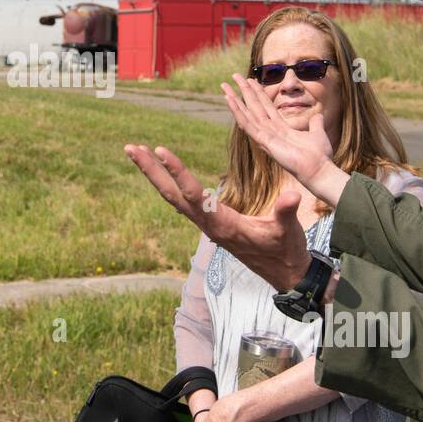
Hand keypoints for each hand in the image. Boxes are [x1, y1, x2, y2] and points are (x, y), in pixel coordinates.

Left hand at [123, 143, 310, 290]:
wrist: (285, 273)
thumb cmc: (286, 251)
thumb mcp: (288, 231)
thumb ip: (285, 212)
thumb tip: (291, 196)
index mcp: (222, 224)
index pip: (192, 194)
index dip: (176, 172)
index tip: (159, 150)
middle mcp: (208, 224)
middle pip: (171, 194)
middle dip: (150, 171)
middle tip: (130, 148)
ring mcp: (207, 224)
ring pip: (174, 196)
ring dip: (155, 175)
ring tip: (137, 152)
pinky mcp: (211, 223)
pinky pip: (183, 200)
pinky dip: (170, 183)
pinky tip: (161, 173)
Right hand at [221, 74, 347, 207]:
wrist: (318, 170)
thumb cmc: (318, 156)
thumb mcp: (317, 133)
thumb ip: (315, 123)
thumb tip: (319, 115)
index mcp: (281, 129)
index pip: (266, 107)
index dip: (258, 93)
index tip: (250, 79)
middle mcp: (269, 132)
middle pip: (253, 107)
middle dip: (243, 91)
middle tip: (233, 77)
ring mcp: (264, 137)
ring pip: (246, 114)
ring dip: (235, 99)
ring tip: (225, 86)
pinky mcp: (263, 141)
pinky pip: (247, 124)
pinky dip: (237, 111)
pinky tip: (230, 100)